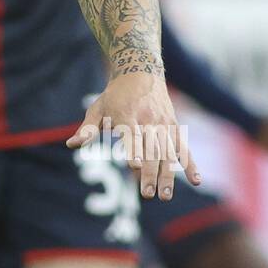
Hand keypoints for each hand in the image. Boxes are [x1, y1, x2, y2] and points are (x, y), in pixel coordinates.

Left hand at [66, 73, 200, 200]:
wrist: (141, 71)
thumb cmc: (115, 95)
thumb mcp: (97, 108)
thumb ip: (87, 129)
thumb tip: (71, 145)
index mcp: (126, 115)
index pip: (131, 135)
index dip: (133, 150)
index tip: (135, 167)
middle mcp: (148, 120)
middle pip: (150, 150)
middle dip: (150, 173)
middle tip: (147, 194)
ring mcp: (164, 124)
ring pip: (167, 153)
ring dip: (168, 175)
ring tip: (165, 196)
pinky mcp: (174, 127)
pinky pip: (183, 148)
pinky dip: (190, 164)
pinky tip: (196, 181)